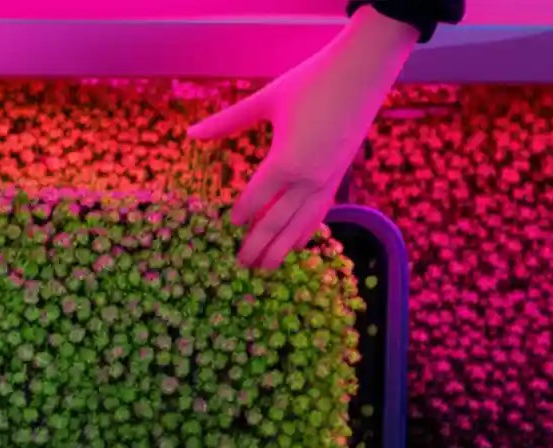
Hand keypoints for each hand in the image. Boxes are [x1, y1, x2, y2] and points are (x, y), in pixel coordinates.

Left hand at [189, 8, 417, 268]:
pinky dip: (307, 230)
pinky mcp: (339, 177)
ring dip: (283, 247)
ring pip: (301, 224)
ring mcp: (327, 181)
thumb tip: (190, 133)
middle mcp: (308, 179)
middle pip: (278, 221)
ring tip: (267, 268)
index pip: (257, 198)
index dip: (242, 212)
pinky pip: (320, 212)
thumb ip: (228, 121)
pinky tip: (299, 243)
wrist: (362, 73)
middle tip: (242, 265)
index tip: (231, 225)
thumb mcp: (266, 101)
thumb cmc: (310, 82)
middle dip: (259, 245)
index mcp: (286, 161)